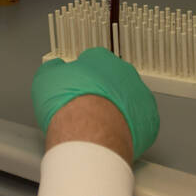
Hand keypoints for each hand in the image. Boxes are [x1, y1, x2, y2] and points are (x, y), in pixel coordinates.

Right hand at [32, 47, 159, 160]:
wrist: (90, 135)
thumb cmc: (70, 107)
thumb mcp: (46, 79)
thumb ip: (53, 70)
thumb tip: (54, 68)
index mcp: (101, 60)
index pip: (94, 60)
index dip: (83, 76)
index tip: (77, 87)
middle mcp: (124, 74)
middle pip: (114, 79)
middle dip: (103, 92)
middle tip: (88, 108)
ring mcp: (140, 97)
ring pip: (130, 100)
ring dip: (118, 110)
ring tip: (100, 125)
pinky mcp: (149, 121)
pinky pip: (140, 123)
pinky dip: (128, 129)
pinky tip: (113, 136)